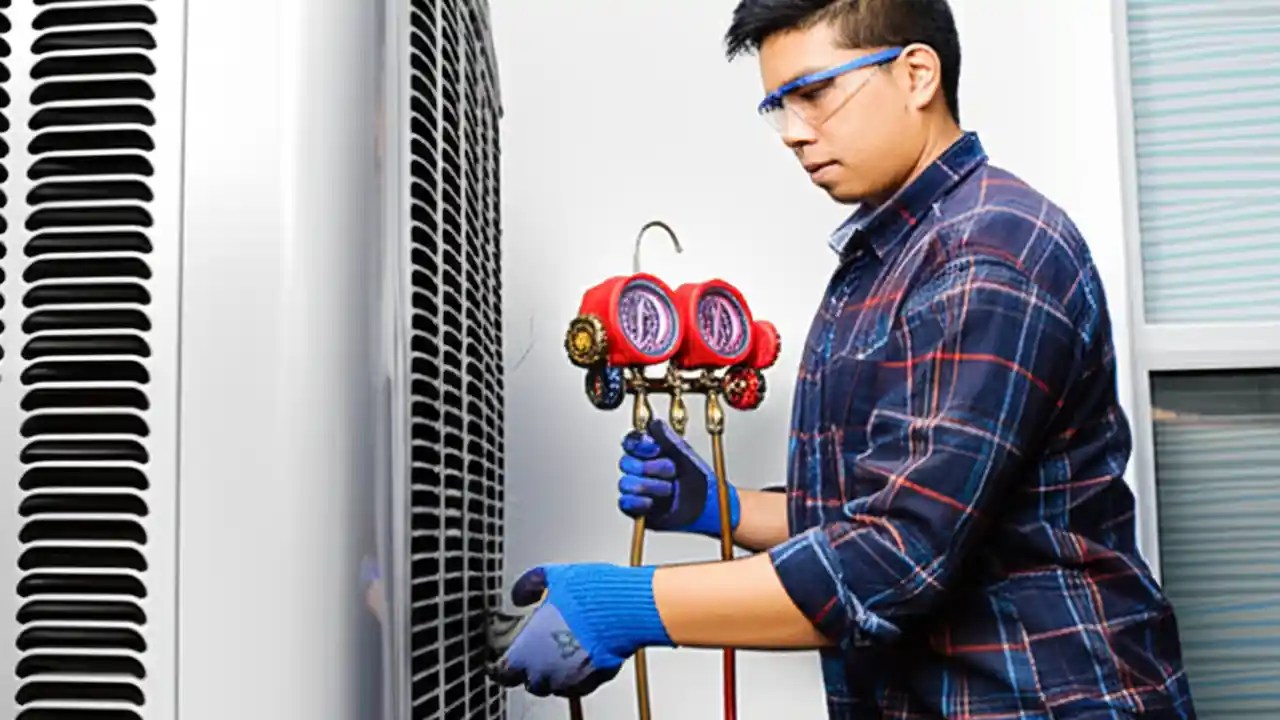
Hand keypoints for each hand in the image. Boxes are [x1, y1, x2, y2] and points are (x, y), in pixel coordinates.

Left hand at [489, 563, 671, 697]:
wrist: (627, 608)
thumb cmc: (592, 595)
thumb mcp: (553, 575)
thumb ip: (529, 585)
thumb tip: (520, 594)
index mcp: (527, 650)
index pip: (502, 672)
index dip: (500, 665)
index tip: (502, 659)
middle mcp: (546, 671)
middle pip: (529, 681)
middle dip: (529, 668)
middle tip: (534, 650)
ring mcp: (570, 679)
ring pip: (553, 686)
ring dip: (552, 673)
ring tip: (558, 651)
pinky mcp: (594, 680)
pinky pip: (577, 685)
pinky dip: (574, 675)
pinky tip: (579, 655)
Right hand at [618, 418, 739, 536]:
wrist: (706, 509)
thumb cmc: (700, 483)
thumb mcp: (686, 456)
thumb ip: (668, 440)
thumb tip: (655, 424)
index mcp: (651, 453)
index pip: (631, 442)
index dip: (639, 444)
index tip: (655, 448)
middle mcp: (642, 470)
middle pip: (626, 462)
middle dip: (649, 467)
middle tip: (671, 471)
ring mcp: (638, 489)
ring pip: (625, 483)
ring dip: (649, 486)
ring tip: (669, 490)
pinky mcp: (636, 508)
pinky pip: (625, 502)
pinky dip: (638, 502)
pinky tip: (652, 502)